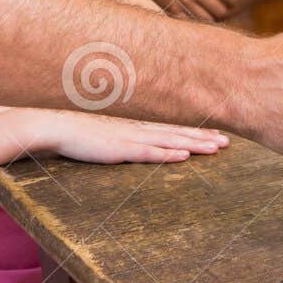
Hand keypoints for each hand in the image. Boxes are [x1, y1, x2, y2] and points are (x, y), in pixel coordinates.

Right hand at [24, 110, 230, 164]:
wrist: (54, 126)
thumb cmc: (77, 133)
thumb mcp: (105, 134)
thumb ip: (120, 138)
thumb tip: (130, 144)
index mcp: (135, 127)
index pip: (171, 128)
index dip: (195, 131)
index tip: (216, 134)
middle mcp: (138, 129)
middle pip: (177, 132)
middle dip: (204, 137)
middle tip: (228, 142)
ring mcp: (130, 138)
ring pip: (170, 141)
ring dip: (194, 144)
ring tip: (217, 148)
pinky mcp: (119, 149)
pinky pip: (148, 152)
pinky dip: (167, 153)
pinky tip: (184, 155)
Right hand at [132, 0, 241, 20]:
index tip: (227, 0)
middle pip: (220, 10)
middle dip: (222, 11)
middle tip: (219, 9)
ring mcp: (184, 2)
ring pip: (208, 20)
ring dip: (210, 19)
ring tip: (208, 14)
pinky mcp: (174, 11)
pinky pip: (191, 23)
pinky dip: (196, 23)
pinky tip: (195, 18)